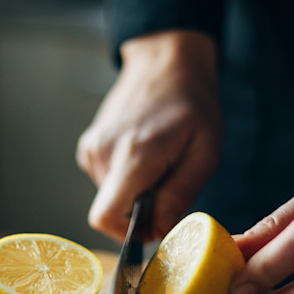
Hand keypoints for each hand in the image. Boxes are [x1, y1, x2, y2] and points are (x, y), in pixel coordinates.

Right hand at [76, 31, 221, 240]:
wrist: (164, 61)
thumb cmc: (192, 103)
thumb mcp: (204, 152)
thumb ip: (180, 195)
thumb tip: (159, 231)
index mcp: (133, 155)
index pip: (106, 218)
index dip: (131, 232)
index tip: (157, 219)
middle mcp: (104, 153)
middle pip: (111, 212)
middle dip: (140, 211)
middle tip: (168, 182)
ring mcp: (92, 149)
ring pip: (110, 198)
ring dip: (135, 193)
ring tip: (159, 162)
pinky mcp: (90, 148)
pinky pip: (106, 183)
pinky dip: (127, 180)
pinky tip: (145, 155)